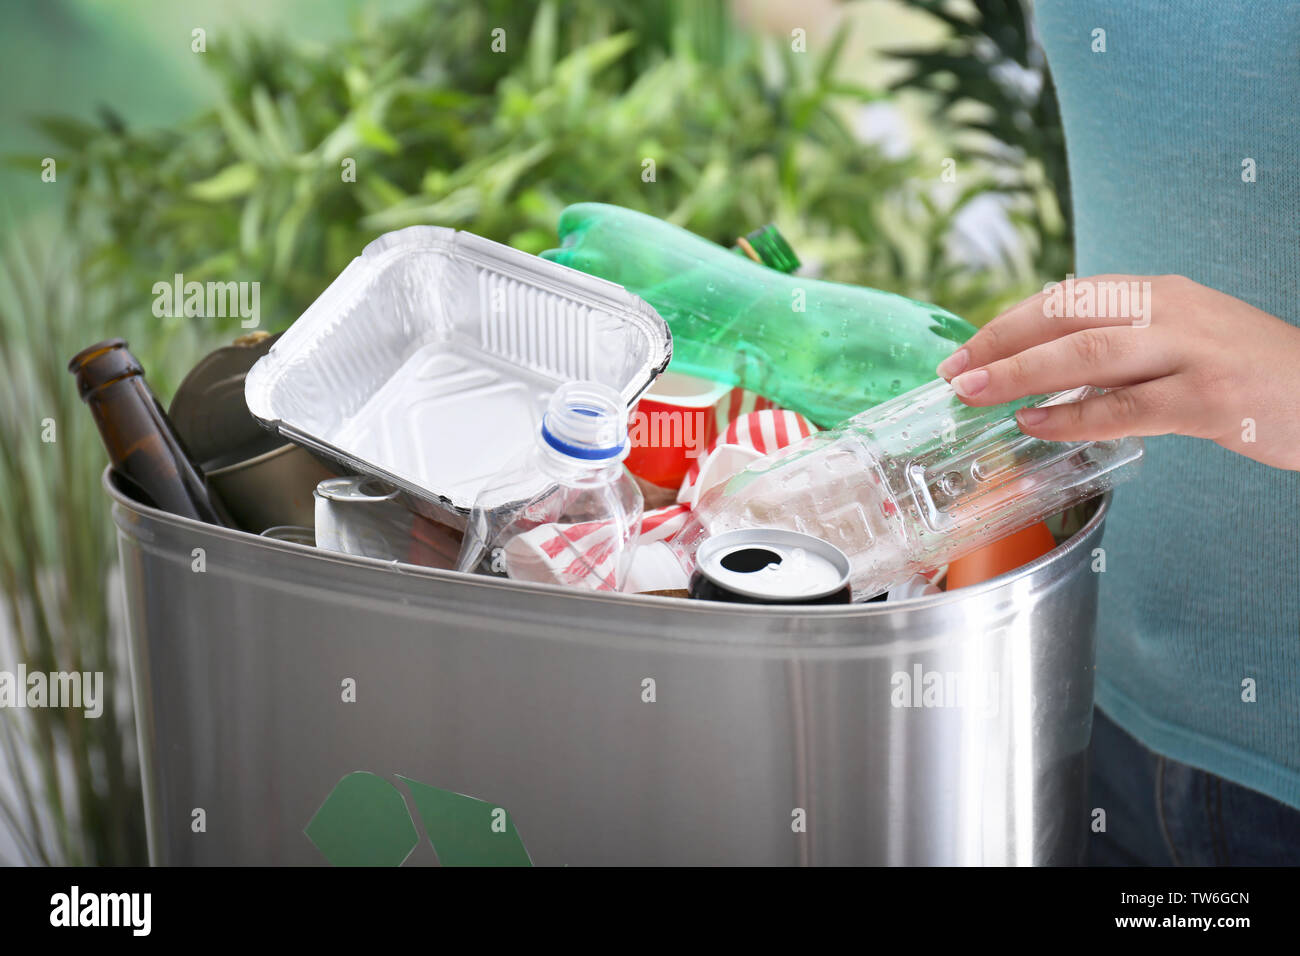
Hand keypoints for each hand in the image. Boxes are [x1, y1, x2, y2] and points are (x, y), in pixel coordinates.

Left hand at [935, 274, 1299, 470]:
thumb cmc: (1247, 375)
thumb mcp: (1179, 343)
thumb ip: (1119, 350)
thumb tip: (1041, 375)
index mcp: (1159, 295)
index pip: (1067, 298)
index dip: (1009, 323)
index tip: (965, 350)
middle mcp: (1171, 312)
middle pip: (1067, 315)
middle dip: (1000, 343)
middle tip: (953, 372)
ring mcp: (1192, 353)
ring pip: (1088, 353)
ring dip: (1021, 373)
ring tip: (974, 392)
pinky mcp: (1210, 398)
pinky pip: (1127, 407)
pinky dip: (1074, 415)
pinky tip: (1034, 423)